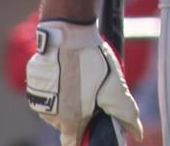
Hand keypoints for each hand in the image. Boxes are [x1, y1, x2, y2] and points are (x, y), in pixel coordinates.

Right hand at [26, 19, 143, 144]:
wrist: (67, 35)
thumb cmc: (92, 61)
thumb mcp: (114, 86)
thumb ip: (125, 113)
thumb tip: (137, 133)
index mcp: (70, 119)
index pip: (73, 142)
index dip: (84, 136)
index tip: (93, 124)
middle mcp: (51, 115)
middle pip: (67, 124)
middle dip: (80, 113)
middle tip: (92, 92)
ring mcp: (38, 101)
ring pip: (56, 110)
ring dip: (67, 100)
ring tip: (80, 79)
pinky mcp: (32, 87)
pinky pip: (46, 95)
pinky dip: (56, 88)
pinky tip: (67, 73)